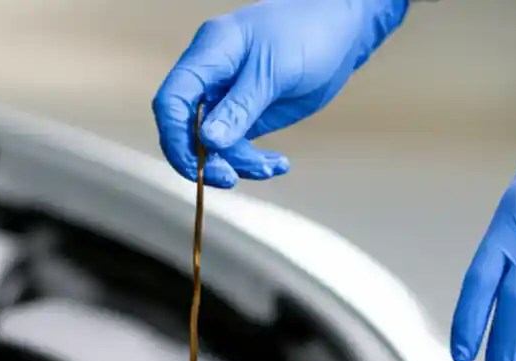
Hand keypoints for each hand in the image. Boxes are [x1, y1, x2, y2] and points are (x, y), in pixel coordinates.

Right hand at [152, 0, 408, 187]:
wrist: (343, 27)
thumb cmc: (309, 31)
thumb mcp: (274, 71)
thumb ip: (239, 107)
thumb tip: (207, 141)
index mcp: (209, 55)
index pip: (172, 100)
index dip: (174, 136)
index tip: (195, 167)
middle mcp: (211, 78)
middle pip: (186, 128)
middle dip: (204, 158)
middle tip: (230, 178)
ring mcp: (227, 98)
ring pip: (214, 144)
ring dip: (238, 162)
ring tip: (270, 167)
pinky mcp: (246, 114)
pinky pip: (237, 146)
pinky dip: (253, 160)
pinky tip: (278, 164)